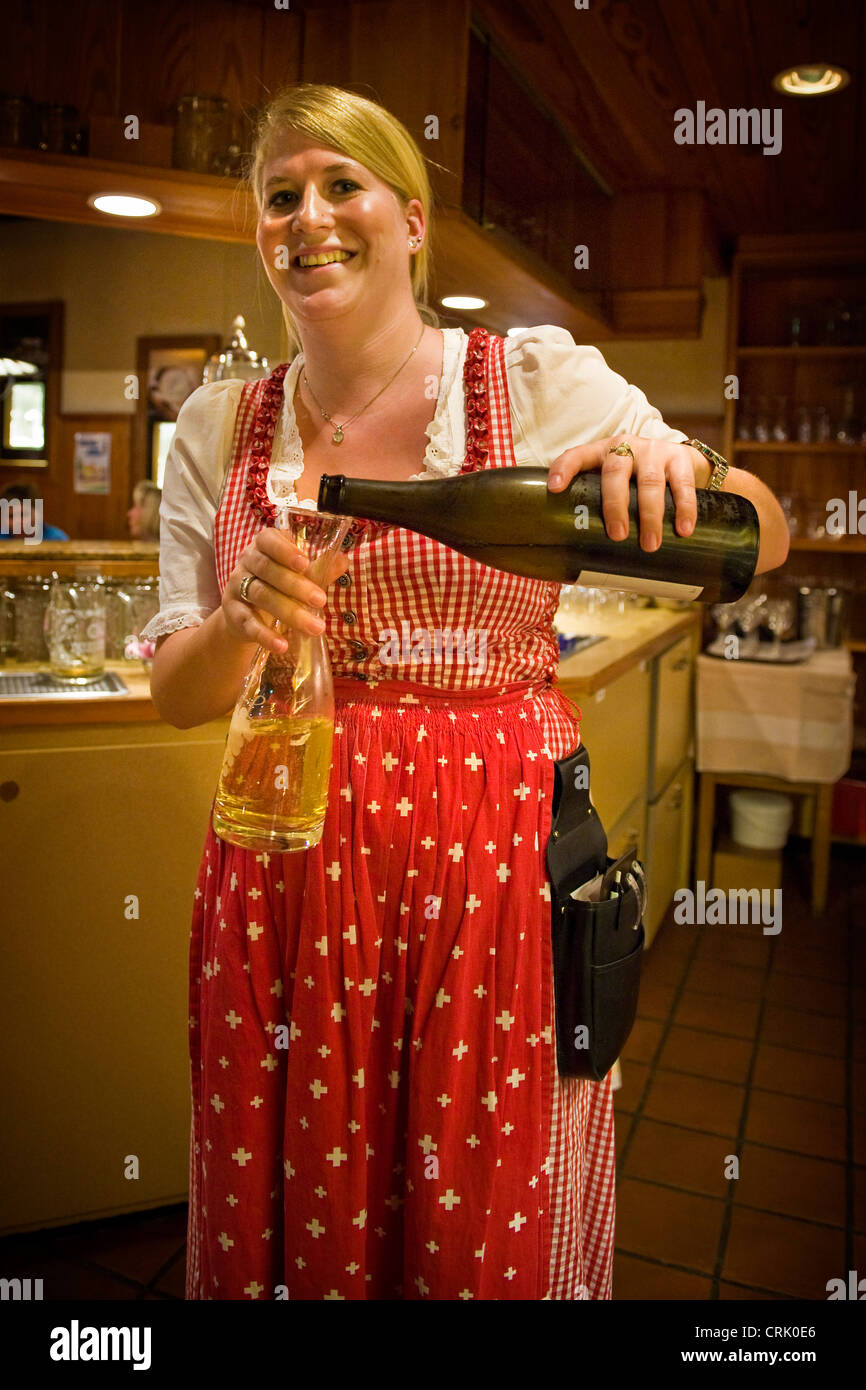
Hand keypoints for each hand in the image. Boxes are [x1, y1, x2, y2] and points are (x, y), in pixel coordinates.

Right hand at [223, 526, 349, 651]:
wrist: (245, 614)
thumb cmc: (276, 585)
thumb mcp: (296, 575)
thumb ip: (318, 569)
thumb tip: (342, 560)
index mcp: (262, 546)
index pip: (268, 540)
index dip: (285, 550)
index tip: (305, 563)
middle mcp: (246, 562)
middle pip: (268, 570)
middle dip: (296, 586)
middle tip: (321, 600)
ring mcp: (236, 587)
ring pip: (261, 596)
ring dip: (289, 612)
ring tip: (315, 628)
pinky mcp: (232, 613)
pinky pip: (248, 623)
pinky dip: (265, 635)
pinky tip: (282, 645)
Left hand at [546, 436, 706, 551]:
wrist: (682, 461)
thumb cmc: (638, 481)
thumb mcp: (616, 484)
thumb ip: (600, 504)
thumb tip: (582, 560)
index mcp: (602, 453)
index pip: (577, 456)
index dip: (564, 469)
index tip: (554, 488)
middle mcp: (626, 447)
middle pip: (615, 473)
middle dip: (615, 506)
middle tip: (618, 536)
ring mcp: (653, 451)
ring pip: (650, 482)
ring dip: (650, 516)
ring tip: (650, 544)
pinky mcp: (680, 458)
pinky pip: (682, 484)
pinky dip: (684, 508)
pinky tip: (683, 529)